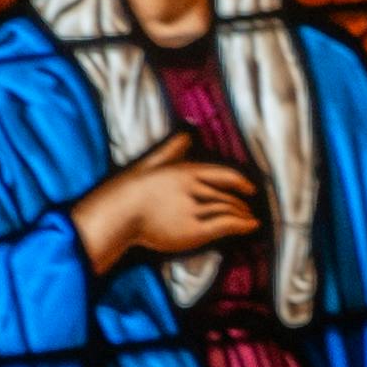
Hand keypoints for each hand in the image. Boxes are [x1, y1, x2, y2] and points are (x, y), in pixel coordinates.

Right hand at [76, 144, 263, 278]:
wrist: (116, 215)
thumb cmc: (128, 189)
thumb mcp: (150, 162)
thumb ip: (171, 149)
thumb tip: (186, 135)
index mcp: (184, 171)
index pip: (221, 173)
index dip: (240, 181)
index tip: (250, 187)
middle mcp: (192, 189)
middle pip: (225, 194)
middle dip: (240, 202)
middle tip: (249, 208)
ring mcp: (193, 210)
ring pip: (227, 209)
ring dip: (242, 215)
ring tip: (249, 220)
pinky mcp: (192, 231)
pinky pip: (224, 225)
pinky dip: (240, 225)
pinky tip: (249, 226)